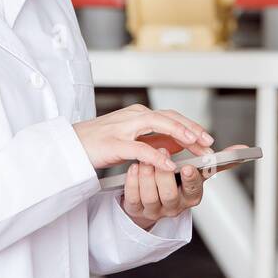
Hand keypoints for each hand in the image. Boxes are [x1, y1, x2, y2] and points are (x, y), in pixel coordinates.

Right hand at [71, 103, 213, 173]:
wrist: (68, 147)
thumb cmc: (97, 144)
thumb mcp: (129, 139)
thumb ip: (152, 139)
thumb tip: (177, 144)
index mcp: (138, 114)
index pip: (172, 116)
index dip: (192, 127)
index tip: (208, 140)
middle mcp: (133, 116)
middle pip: (170, 117)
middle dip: (192, 129)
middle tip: (209, 143)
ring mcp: (123, 128)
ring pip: (158, 124)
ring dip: (179, 133)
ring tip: (195, 144)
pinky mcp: (113, 143)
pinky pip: (139, 148)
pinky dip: (157, 155)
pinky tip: (169, 163)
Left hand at [121, 143, 251, 230]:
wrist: (153, 199)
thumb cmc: (177, 181)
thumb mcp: (197, 171)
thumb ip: (218, 161)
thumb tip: (243, 149)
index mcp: (191, 196)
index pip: (194, 190)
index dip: (191, 179)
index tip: (189, 166)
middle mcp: (174, 206)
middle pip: (170, 194)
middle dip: (165, 173)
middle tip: (162, 151)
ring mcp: (154, 210)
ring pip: (150, 196)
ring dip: (147, 175)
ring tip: (145, 158)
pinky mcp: (136, 210)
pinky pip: (132, 198)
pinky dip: (133, 181)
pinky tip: (133, 168)